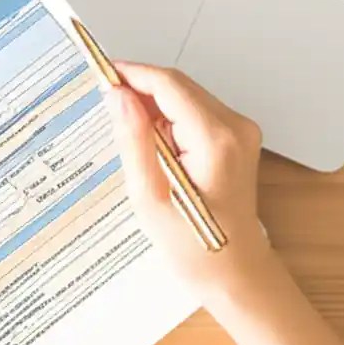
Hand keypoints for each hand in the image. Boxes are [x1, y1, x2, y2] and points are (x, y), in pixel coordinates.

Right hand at [105, 62, 271, 299]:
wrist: (234, 271)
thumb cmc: (193, 246)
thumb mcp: (150, 196)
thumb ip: (134, 140)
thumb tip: (118, 95)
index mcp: (215, 140)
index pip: (169, 85)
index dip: (133, 74)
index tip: (102, 73)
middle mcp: (235, 126)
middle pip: (178, 86)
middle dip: (141, 91)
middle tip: (107, 106)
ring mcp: (241, 130)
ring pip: (185, 97)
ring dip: (155, 108)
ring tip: (135, 144)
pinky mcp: (237, 137)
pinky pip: (195, 112)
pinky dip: (170, 121)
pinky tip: (157, 149)